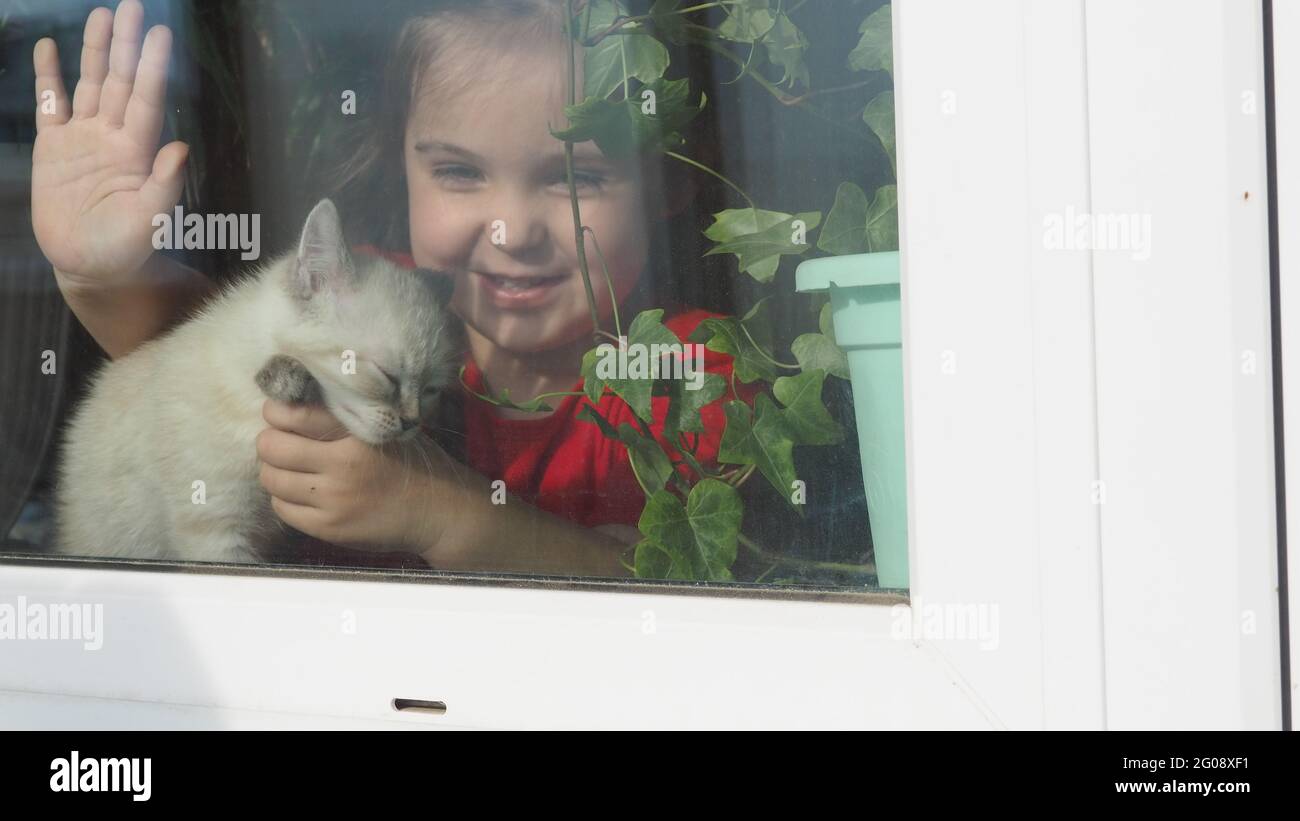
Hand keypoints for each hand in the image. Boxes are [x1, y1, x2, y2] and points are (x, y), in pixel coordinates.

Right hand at [31, 0, 187, 287]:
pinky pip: (50, 104)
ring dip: (97, 51)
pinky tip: (50, 48)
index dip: (154, 67)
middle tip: (132, 6)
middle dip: (127, 44)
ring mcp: (83, 138)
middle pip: (121, 81)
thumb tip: (182, 148)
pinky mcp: (54, 147)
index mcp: (137, 152)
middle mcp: (112, 136)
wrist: (90, 265)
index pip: (147, 100)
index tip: (161, 34)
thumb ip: (165, 186)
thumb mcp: (150, 222)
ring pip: (89, 84)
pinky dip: (49, 77)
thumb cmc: (126, 248)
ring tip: (102, 15)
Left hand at [255, 400, 454, 553]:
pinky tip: (303, 493)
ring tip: (292, 469)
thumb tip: (292, 402)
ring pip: (271, 479)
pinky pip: (282, 509)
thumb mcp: (386, 428)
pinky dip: (285, 498)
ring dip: (275, 471)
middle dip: (270, 443)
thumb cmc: (411, 463)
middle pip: (271, 447)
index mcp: (356, 434)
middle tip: (281, 443)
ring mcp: (334, 500)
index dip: (275, 411)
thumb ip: (345, 416)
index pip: (291, 414)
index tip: (280, 414)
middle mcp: (343, 465)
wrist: (438, 512)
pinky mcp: (329, 528)